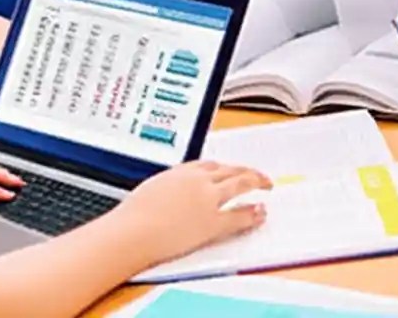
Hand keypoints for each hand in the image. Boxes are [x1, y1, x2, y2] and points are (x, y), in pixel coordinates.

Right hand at [114, 160, 270, 263]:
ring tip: (266, 184)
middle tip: (255, 175)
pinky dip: (253, 213)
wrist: (132, 232)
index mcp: (179, 172)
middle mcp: (197, 181)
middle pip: (229, 169)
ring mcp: (208, 199)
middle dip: (245, 170)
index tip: (228, 170)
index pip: (208, 165)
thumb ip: (163, 191)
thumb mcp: (147, 192)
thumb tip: (164, 198)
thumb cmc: (131, 218)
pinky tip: (261, 213)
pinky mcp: (213, 221)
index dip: (222, 168)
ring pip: (241, 183)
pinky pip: (240, 214)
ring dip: (257, 181)